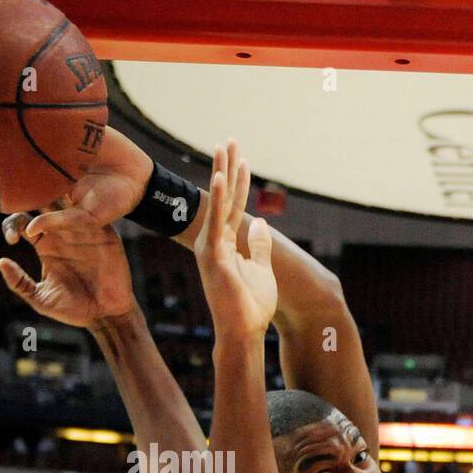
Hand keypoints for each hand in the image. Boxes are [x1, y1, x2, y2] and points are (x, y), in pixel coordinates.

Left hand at [0, 206, 134, 326]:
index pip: (23, 221)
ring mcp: (84, 230)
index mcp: (45, 244)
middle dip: (32, 197)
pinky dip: (82, 205)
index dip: (13, 224)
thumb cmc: (73, 309)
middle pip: (43, 204)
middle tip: (24, 202)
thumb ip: (19, 283)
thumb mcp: (41, 299)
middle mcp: (62, 232)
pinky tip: (72, 206)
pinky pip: (91, 213)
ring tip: (44, 195)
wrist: (106, 314)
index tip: (13, 240)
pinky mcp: (104, 232)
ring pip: (67, 202)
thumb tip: (0, 261)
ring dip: (56, 194)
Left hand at [19, 127, 152, 235]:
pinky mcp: (79, 131)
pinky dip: (48, 116)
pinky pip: (59, 122)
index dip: (9, 191)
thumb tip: (29, 231)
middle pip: (25, 160)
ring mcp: (64, 148)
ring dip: (26, 130)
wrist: (138, 179)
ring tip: (8, 123)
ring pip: (40, 138)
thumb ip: (58, 223)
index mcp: (50, 188)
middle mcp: (53, 167)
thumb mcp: (85, 219)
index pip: (24, 188)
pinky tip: (35, 110)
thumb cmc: (112, 204)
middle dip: (10, 156)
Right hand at [193, 139, 275, 340]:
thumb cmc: (250, 306)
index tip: (241, 157)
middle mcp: (213, 242)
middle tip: (229, 139)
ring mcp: (211, 248)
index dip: (239, 181)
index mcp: (224, 245)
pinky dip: (221, 198)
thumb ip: (259, 245)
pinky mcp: (213, 256)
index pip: (233, 206)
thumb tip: (261, 222)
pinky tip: (224, 175)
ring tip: (224, 146)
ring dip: (222, 173)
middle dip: (226, 167)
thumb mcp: (261, 268)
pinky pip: (217, 220)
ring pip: (219, 203)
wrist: (243, 332)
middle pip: (223, 198)